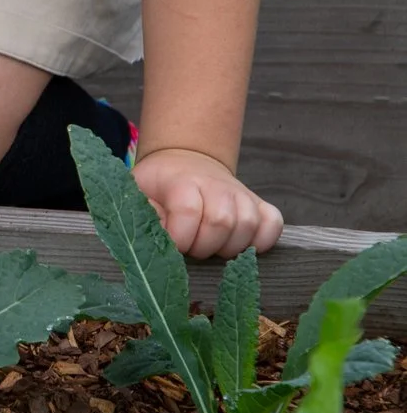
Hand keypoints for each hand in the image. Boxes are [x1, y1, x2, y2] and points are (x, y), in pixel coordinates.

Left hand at [134, 146, 283, 257]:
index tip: (172, 245)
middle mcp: (216, 185)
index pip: (188, 210)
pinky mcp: (261, 205)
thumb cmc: (159, 187)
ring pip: (248, 226)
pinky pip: (273, 225)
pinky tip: (240, 245)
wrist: (186, 163)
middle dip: (203, 246)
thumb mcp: (138, 192)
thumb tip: (160, 229)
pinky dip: (261, 241)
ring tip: (212, 247)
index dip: (180, 237)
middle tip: (192, 249)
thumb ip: (143, 210)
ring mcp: (242, 194)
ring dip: (229, 247)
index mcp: (182, 181)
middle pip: (221, 222)